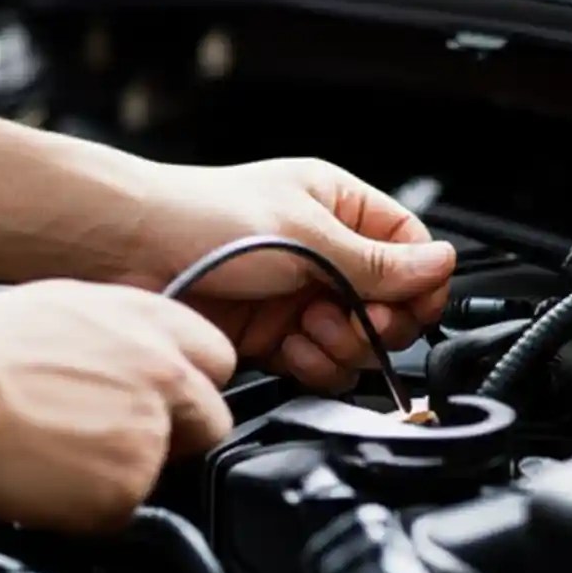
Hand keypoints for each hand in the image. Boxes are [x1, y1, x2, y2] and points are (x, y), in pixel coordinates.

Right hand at [0, 280, 235, 532]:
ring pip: (161, 471)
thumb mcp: (80, 305)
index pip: (220, 363)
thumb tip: (145, 361)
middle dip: (177, 437)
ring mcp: (151, 434)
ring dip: (122, 471)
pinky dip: (89, 505)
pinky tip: (49, 475)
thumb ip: (131, 335)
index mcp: (158, 323)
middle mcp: (167, 375)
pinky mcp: (124, 487)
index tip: (169, 402)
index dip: (192, 389)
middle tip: (117, 439)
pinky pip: (122, 509)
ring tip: (61, 450)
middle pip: (211, 423)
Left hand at [124, 158, 455, 392]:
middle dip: (378, 321)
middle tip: (353, 318)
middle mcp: (326, 252)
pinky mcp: (273, 336)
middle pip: (391, 304)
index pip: (410, 249)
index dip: (419, 284)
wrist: (129, 252)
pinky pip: (319, 364)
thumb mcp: (306, 236)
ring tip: (307, 328)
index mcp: (340, 207)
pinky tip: (288, 349)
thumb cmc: (205, 217)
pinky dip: (312, 365)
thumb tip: (442, 263)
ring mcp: (300, 296)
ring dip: (342, 346)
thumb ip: (378, 262)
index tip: (408, 306)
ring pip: (358, 341)